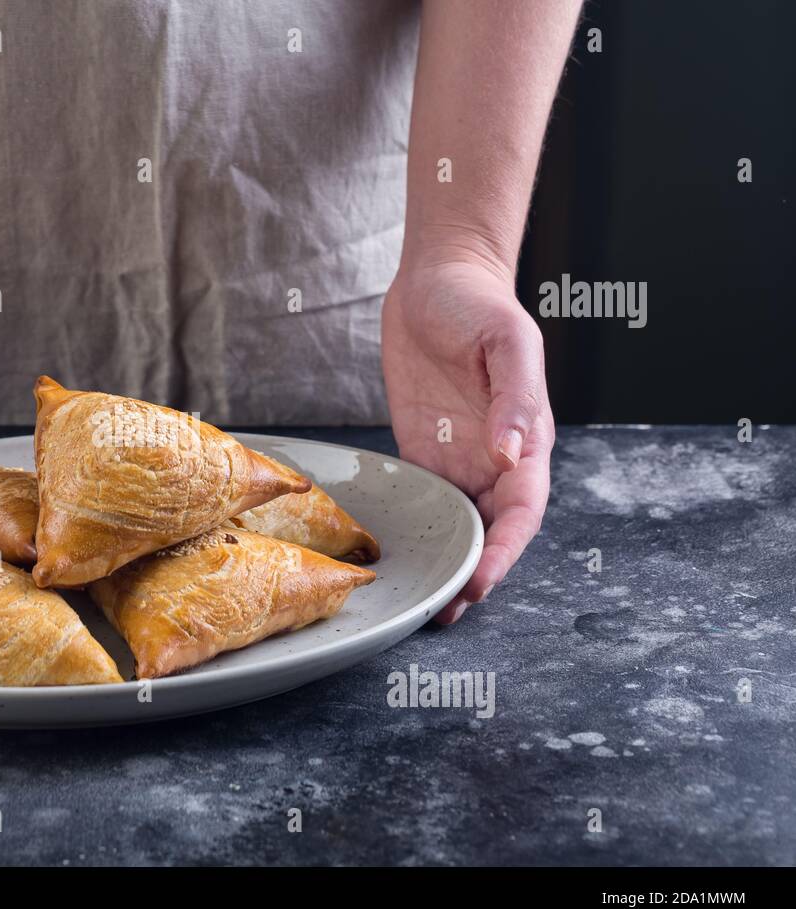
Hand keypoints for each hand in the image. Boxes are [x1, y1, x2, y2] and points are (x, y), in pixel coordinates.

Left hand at [382, 255, 553, 623]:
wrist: (439, 280)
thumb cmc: (481, 304)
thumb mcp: (508, 342)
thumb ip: (514, 399)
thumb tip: (513, 455)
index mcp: (527, 440)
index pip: (521, 511)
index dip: (504, 551)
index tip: (479, 582)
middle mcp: (494, 459)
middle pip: (490, 530)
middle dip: (473, 573)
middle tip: (444, 613)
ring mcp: (457, 457)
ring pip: (457, 524)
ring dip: (444, 562)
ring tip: (420, 604)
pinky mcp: (420, 450)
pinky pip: (420, 499)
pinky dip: (416, 531)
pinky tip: (397, 558)